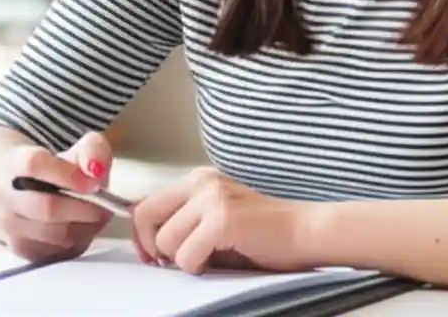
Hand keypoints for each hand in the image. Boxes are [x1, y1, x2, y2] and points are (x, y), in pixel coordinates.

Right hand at [0, 132, 114, 262]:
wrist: (29, 192)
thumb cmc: (58, 171)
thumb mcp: (79, 150)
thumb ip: (93, 151)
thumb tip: (95, 170)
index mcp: (14, 162)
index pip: (33, 164)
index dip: (66, 173)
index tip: (92, 182)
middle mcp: (5, 195)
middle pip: (46, 207)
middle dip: (83, 209)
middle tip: (102, 205)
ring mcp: (10, 225)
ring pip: (55, 234)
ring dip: (82, 227)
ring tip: (93, 216)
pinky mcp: (22, 249)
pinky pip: (57, 252)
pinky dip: (76, 242)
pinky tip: (79, 228)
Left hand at [132, 167, 316, 273]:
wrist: (306, 232)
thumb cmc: (264, 234)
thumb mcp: (214, 220)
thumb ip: (184, 223)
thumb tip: (148, 242)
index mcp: (197, 180)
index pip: (144, 203)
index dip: (141, 234)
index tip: (152, 256)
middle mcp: (200, 182)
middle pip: (145, 216)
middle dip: (152, 247)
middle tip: (172, 263)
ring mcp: (211, 198)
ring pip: (165, 240)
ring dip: (182, 259)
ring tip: (208, 259)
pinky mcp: (222, 219)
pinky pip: (187, 255)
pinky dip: (198, 267)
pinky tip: (219, 261)